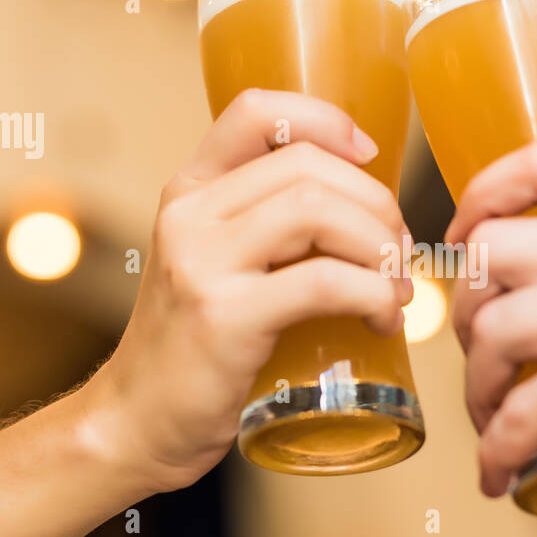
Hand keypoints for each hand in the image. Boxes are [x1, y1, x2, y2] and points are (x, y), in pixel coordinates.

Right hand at [80, 89, 410, 494]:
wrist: (136, 425)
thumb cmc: (196, 350)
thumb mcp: (215, 266)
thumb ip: (266, 229)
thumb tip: (368, 209)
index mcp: (189, 191)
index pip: (255, 111)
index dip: (326, 120)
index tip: (370, 157)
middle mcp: (190, 216)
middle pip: (309, 167)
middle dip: (377, 204)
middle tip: (400, 252)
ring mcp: (203, 264)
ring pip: (319, 213)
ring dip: (381, 247)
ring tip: (394, 288)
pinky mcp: (225, 317)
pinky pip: (324, 282)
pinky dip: (373, 295)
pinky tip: (382, 319)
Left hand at [445, 136, 536, 505]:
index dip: (482, 193)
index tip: (462, 240)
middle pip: (493, 249)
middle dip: (466, 311)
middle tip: (480, 359)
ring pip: (493, 329)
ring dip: (475, 387)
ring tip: (490, 423)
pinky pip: (518, 411)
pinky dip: (496, 449)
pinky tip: (500, 472)